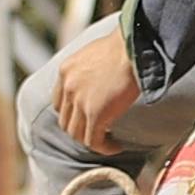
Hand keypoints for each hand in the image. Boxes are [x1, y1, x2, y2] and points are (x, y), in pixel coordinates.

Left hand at [45, 19, 141, 150]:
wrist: (135, 47)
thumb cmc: (125, 46)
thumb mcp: (95, 53)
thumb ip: (89, 70)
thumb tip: (98, 82)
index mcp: (65, 71)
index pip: (58, 103)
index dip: (72, 115)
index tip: (86, 118)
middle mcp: (68, 86)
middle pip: (66, 121)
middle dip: (80, 130)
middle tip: (98, 132)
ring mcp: (79, 101)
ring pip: (77, 134)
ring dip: (92, 141)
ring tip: (108, 140)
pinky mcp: (95, 114)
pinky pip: (93, 141)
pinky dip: (104, 148)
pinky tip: (115, 147)